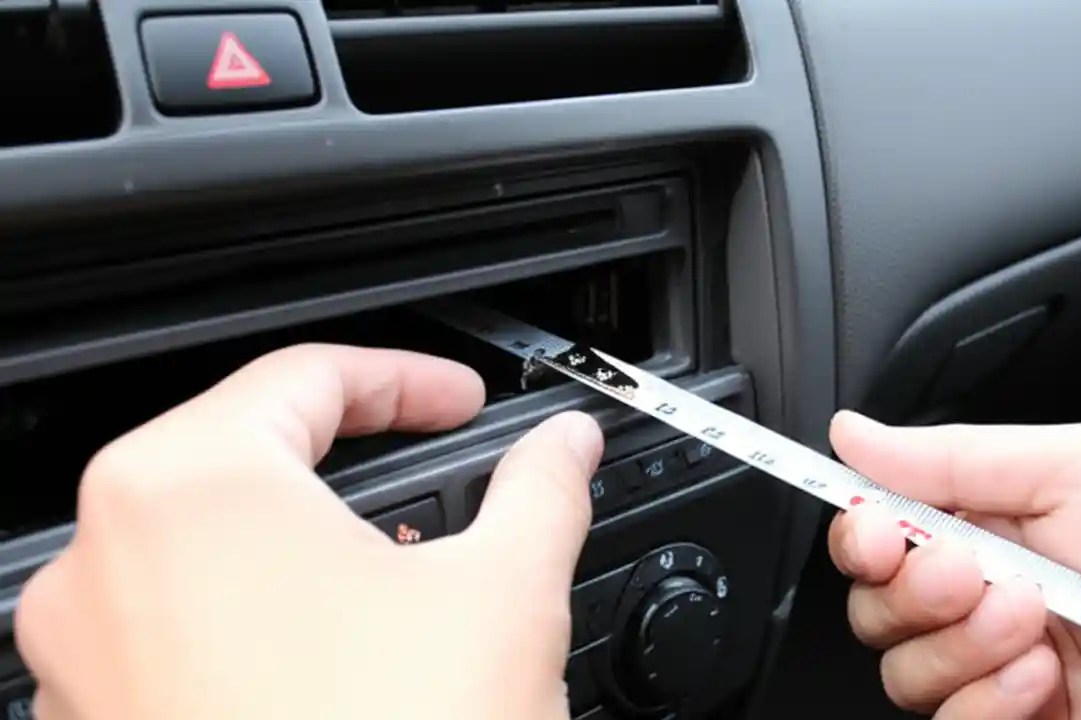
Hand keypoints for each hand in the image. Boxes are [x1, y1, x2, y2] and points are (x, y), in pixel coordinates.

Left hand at [15, 344, 604, 719]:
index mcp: (187, 489)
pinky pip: (182, 635)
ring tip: (404, 590)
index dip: (409, 382)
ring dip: (315, 551)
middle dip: (364, 471)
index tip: (463, 404)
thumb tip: (566, 447)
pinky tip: (344, 668)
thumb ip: (540, 489)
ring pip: (213, 553)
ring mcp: (86, 659)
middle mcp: (104, 565)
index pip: (308, 378)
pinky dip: (265, 626)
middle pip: (253, 462)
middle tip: (445, 496)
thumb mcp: (504, 593)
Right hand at [826, 411, 1080, 719]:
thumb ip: (955, 457)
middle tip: (976, 574)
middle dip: (911, 592)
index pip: (879, 533)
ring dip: (956, 647)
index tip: (878, 534)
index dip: (859, 536)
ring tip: (1035, 625)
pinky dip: (984, 705)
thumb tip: (852, 433)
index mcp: (992, 524)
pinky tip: (1043, 680)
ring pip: (905, 674)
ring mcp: (1008, 670)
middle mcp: (988, 598)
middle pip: (875, 610)